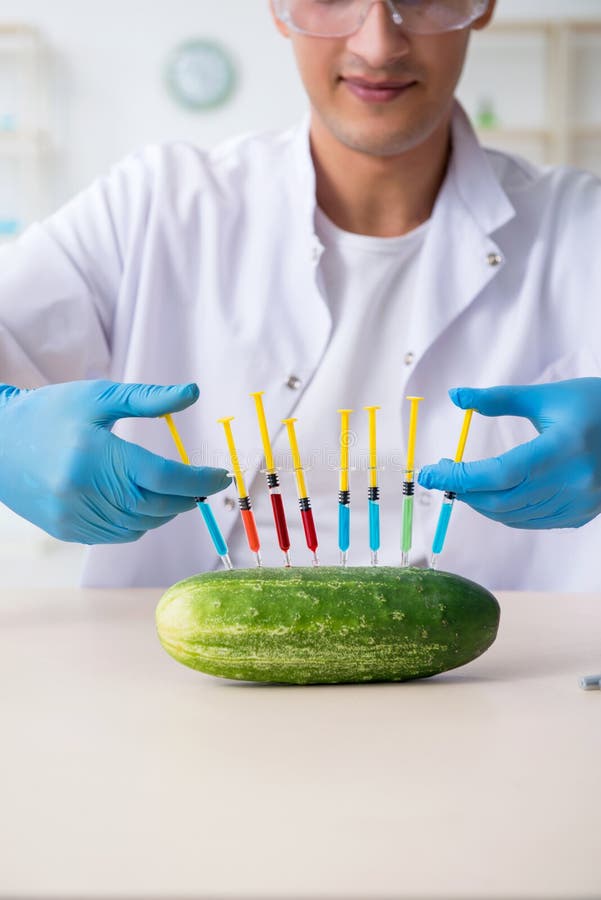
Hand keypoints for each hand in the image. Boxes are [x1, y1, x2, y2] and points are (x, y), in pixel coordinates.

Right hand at [0, 380, 230, 543]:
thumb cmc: (50, 412)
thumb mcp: (98, 397)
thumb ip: (148, 399)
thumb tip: (193, 393)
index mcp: (97, 456)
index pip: (164, 478)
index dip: (199, 480)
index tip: (221, 475)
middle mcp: (85, 492)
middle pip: (157, 506)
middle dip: (187, 497)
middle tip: (203, 484)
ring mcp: (75, 516)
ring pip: (141, 525)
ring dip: (166, 511)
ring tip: (175, 492)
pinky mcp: (67, 530)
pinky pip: (118, 535)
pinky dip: (140, 523)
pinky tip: (142, 504)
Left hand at [418, 378, 600, 528]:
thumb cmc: (593, 404)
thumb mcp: (546, 397)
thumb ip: (499, 398)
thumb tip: (455, 395)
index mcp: (563, 448)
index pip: (499, 473)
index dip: (461, 477)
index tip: (430, 472)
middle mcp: (574, 482)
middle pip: (502, 500)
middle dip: (465, 491)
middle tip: (441, 475)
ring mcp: (581, 503)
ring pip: (515, 516)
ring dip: (481, 503)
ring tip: (462, 483)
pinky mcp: (583, 514)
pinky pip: (533, 521)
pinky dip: (507, 512)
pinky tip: (493, 495)